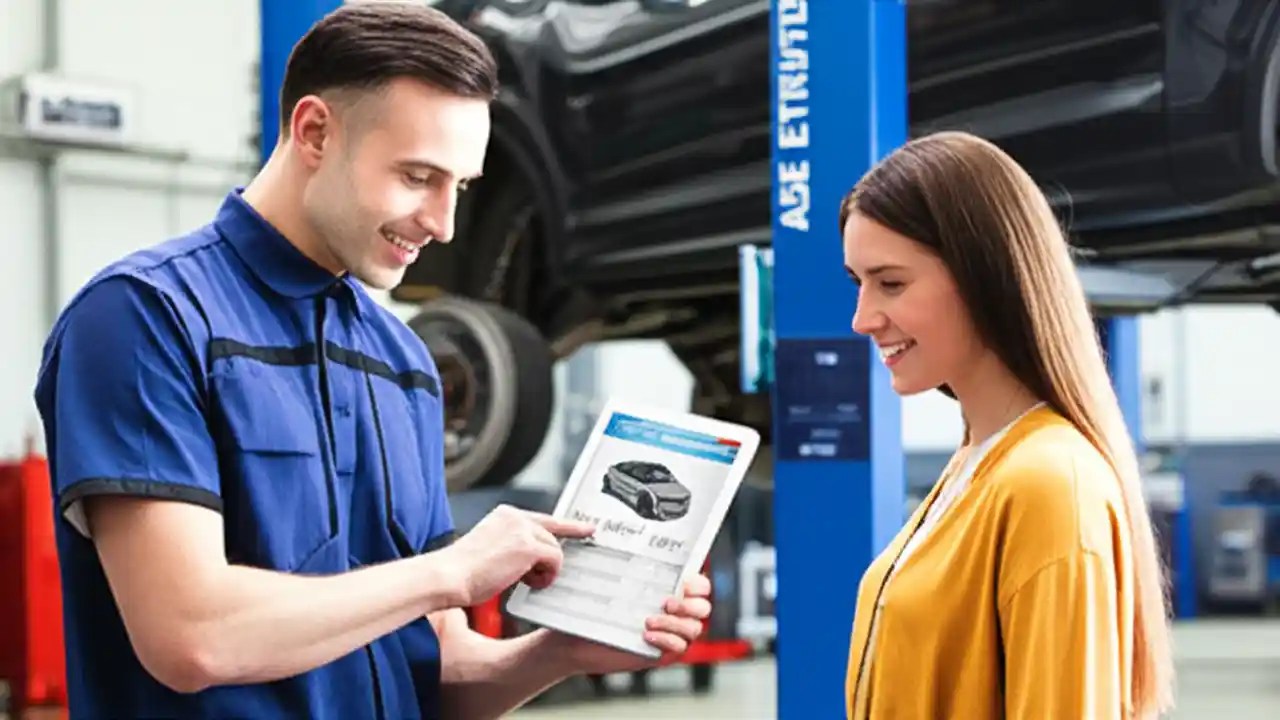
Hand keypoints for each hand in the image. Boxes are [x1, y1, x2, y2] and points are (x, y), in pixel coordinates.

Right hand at [437, 504, 595, 606]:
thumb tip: (536, 558)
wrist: (448, 577)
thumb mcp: (491, 550)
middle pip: (552, 537)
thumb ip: (513, 546)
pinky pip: (555, 561)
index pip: (544, 519)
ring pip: (555, 550)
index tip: (587, 529)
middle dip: (552, 559)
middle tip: (545, 575)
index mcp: (505, 515)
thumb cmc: (463, 573)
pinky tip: (528, 584)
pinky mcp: (528, 546)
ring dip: (544, 571)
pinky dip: (546, 577)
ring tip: (523, 582)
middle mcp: (515, 517)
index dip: (568, 527)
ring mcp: (522, 529)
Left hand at [555, 573, 713, 674]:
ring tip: (649, 621)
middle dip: (689, 604)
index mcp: (669, 589)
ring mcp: (671, 632)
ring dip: (675, 623)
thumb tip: (622, 537)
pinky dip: (667, 640)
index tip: (681, 582)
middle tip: (666, 602)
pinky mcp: (663, 652)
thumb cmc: (594, 608)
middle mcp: (675, 610)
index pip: (701, 585)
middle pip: (703, 607)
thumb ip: (626, 566)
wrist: (576, 640)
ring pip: (694, 628)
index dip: (697, 584)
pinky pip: (680, 647)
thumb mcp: (611, 583)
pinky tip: (647, 636)